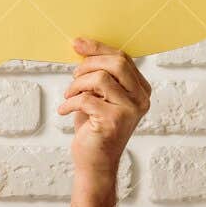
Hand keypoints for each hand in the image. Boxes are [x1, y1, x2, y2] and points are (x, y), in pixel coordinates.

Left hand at [58, 36, 150, 178]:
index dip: (98, 49)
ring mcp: (130, 111)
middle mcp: (141, 99)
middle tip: (73, 77)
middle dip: (88, 65)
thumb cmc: (95, 128)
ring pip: (100, 79)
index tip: (77, 44)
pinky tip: (64, 111)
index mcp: (141, 89)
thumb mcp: (98, 96)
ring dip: (77, 85)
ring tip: (68, 96)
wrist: (95, 163)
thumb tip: (81, 45)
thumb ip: (98, 73)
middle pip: (116, 64)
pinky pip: (86, 99)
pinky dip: (70, 103)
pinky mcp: (114, 121)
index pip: (123, 58)